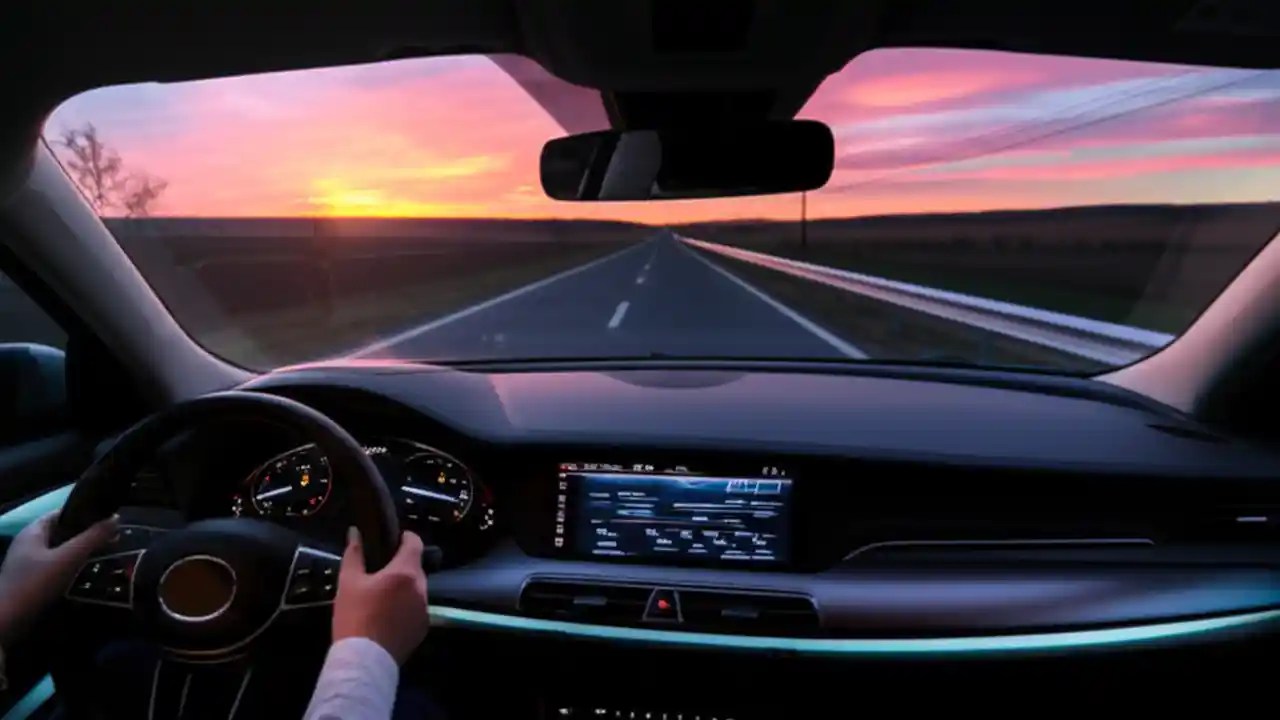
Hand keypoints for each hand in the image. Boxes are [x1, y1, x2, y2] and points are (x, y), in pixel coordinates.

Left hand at [0, 511, 118, 644]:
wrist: (6, 623)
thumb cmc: (34, 585)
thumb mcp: (67, 559)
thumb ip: (92, 538)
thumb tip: (116, 518)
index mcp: (33, 531)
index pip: (63, 512)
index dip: (86, 513)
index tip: (111, 519)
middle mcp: (29, 544)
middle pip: (63, 532)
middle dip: (87, 535)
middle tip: (115, 539)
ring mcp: (28, 563)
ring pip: (61, 551)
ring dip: (81, 554)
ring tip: (108, 556)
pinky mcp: (31, 581)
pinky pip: (57, 568)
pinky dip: (73, 569)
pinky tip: (89, 575)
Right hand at [332, 528, 428, 663]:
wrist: (364, 660)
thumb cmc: (354, 616)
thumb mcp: (348, 582)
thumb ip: (353, 554)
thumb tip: (355, 532)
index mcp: (405, 572)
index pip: (415, 544)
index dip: (406, 537)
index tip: (396, 538)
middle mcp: (421, 588)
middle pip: (416, 568)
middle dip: (402, 566)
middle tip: (381, 572)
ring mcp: (425, 610)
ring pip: (417, 590)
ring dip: (405, 588)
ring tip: (383, 596)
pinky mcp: (423, 628)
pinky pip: (417, 609)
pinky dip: (407, 607)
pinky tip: (389, 616)